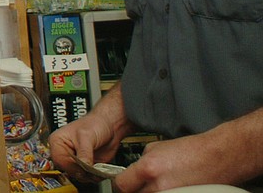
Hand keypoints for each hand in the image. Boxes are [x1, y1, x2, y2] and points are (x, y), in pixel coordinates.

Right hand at [50, 88, 131, 181]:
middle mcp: (64, 152)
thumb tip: (83, 166)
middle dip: (80, 171)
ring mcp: (75, 159)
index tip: (83, 167)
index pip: (59, 160)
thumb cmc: (95, 123)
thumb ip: (84, 153)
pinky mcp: (85, 165)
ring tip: (97, 170)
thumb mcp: (87, 136)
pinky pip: (86, 176)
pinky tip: (98, 171)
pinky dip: (93, 177)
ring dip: (88, 175)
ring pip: (77, 175)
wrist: (110, 126)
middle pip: (67, 169)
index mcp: (58, 141)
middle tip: (91, 169)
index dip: (71, 165)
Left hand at [113, 133, 250, 191]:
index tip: (118, 184)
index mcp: (149, 169)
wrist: (218, 156)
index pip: (120, 186)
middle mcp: (159, 186)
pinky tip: (167, 187)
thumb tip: (131, 172)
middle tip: (138, 184)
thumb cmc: (191, 150)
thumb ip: (140, 162)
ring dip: (147, 191)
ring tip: (156, 184)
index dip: (117, 185)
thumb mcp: (156, 147)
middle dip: (133, 190)